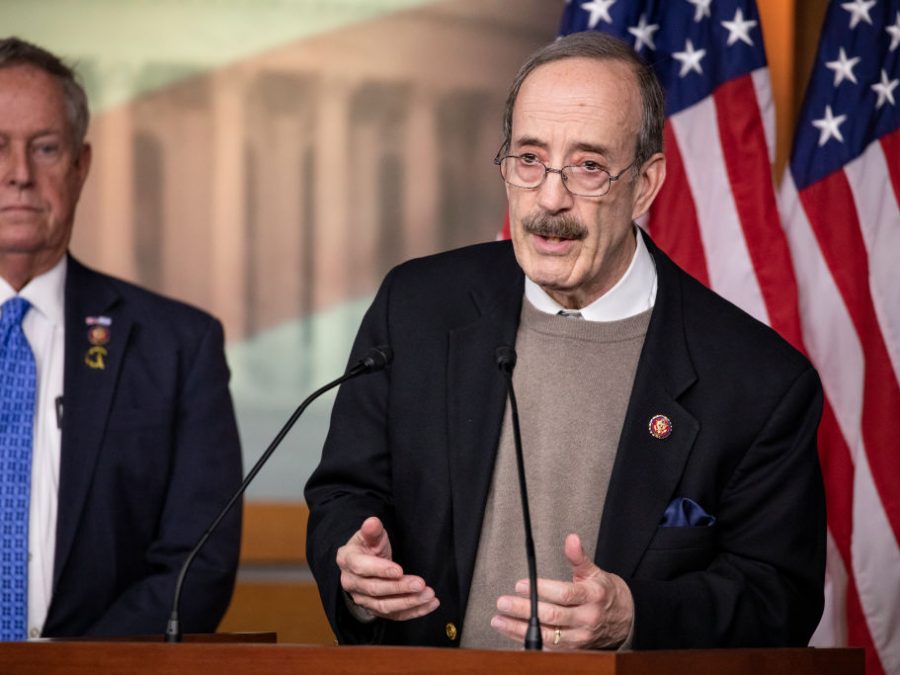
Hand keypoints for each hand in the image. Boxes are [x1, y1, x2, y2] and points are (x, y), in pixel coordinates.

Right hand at [336, 516, 439, 620]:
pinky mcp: (375, 610)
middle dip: (399, 588)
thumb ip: (373, 530)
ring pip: (385, 606)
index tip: (399, 570)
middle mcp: (351, 583)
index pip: (362, 568)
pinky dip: (413, 612)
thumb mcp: (370, 535)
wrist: (364, 563)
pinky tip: (429, 605)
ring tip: (429, 595)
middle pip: (375, 589)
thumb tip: (372, 521)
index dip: (380, 570)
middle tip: (420, 584)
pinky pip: (394, 615)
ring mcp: (362, 599)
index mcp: (347, 560)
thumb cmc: (368, 546)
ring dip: (409, 602)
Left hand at [490, 533, 633, 648]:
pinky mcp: (574, 649)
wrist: (625, 619)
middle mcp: (586, 619)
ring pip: (547, 636)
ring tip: (499, 620)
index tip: (520, 585)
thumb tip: (571, 539)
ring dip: (520, 629)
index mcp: (592, 597)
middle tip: (503, 603)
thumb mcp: (594, 572)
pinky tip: (512, 634)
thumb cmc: (605, 593)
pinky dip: (529, 643)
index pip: (564, 594)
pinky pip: (549, 648)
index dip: (542, 590)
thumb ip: (578, 557)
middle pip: (552, 617)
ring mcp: (580, 637)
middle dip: (524, 610)